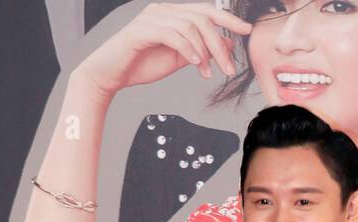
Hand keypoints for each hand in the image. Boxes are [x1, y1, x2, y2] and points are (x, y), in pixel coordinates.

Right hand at [76, 3, 252, 97]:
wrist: (110, 74)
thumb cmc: (141, 64)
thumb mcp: (179, 59)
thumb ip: (200, 49)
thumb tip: (225, 43)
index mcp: (172, 15)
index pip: (205, 11)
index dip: (228, 19)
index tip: (247, 31)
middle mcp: (162, 10)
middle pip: (202, 18)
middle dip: (219, 43)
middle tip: (229, 68)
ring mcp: (151, 17)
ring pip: (190, 26)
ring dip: (205, 51)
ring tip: (208, 72)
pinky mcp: (141, 31)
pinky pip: (172, 35)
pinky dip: (188, 49)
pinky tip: (195, 64)